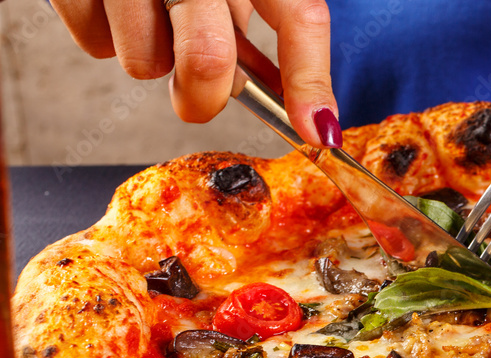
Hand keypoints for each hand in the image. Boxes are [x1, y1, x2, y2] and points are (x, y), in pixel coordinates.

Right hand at [49, 0, 340, 147]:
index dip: (308, 82)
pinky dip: (108, 37)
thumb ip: (270, 29)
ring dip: (152, 58)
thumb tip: (301, 112)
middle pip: (206, 60)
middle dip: (206, 96)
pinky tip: (118, 4)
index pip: (298, 15)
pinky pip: (96, 44)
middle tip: (205, 90)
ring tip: (153, 15)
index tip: (317, 134)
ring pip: (144, 63)